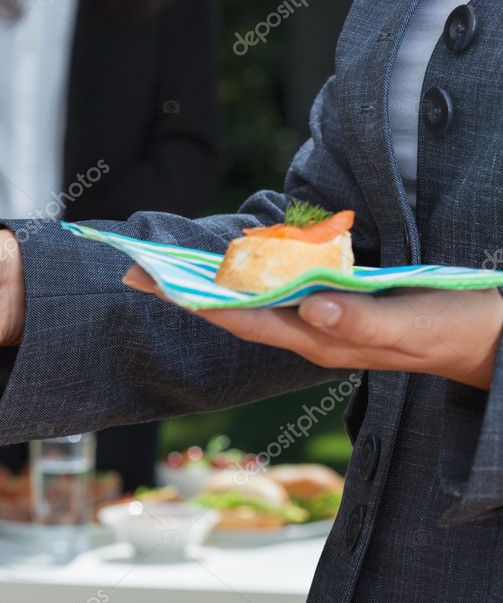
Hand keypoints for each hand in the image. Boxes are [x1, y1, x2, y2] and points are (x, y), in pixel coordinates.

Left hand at [124, 265, 502, 389]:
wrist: (491, 341)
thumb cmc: (456, 331)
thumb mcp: (413, 325)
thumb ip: (362, 321)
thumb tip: (308, 308)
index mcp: (321, 340)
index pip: (241, 318)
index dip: (193, 300)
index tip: (149, 282)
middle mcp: (312, 333)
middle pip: (233, 310)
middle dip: (184, 291)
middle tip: (134, 270)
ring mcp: (324, 322)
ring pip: (253, 301)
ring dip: (210, 283)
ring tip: (169, 266)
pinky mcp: (340, 307)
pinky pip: (281, 290)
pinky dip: (251, 274)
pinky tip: (236, 261)